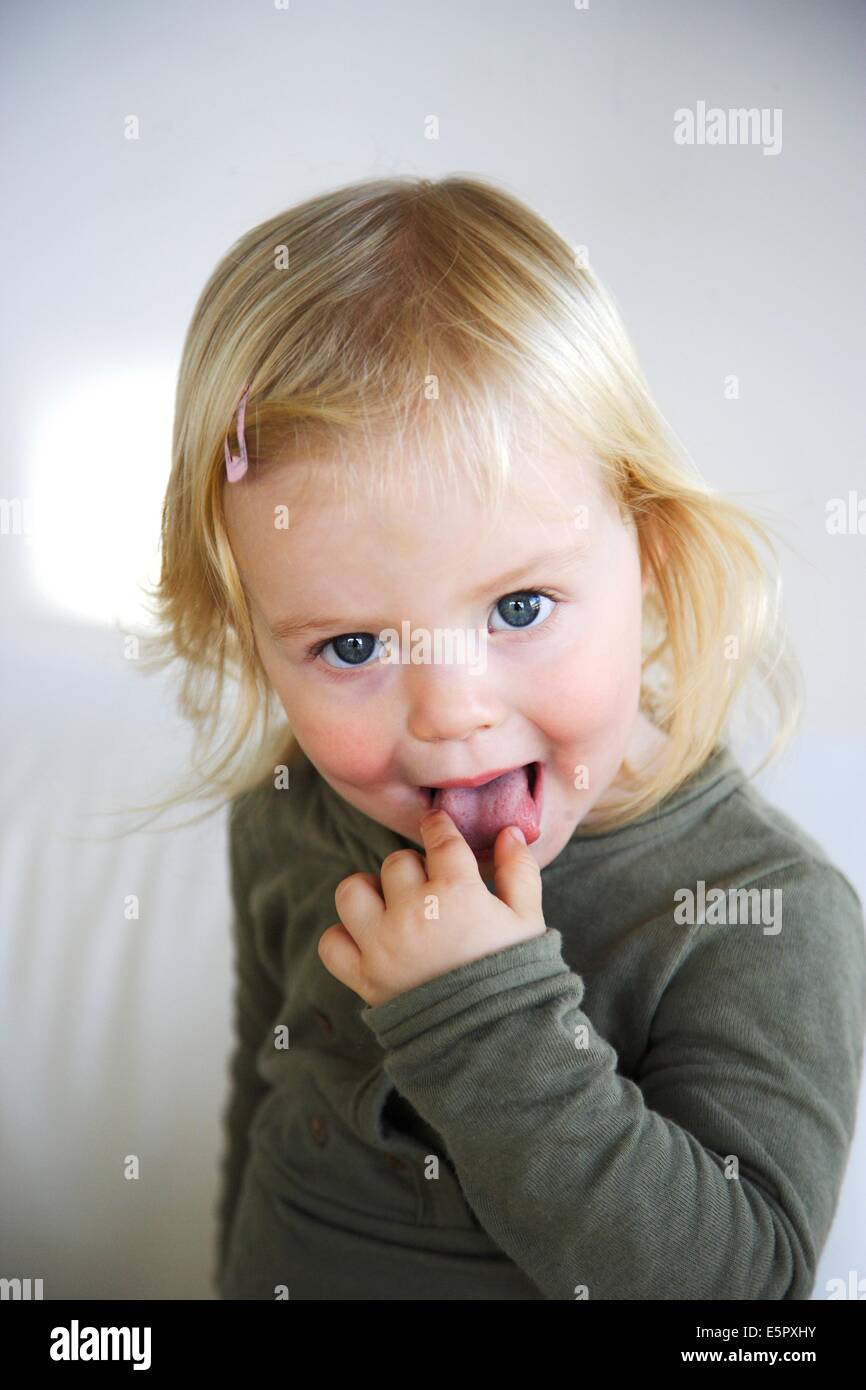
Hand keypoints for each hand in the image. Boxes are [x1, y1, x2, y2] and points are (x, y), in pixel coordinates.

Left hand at [317, 809, 546, 1007]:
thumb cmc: (515, 977)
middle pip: (397, 862)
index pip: (440, 840)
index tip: (437, 826)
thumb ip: (519, 871)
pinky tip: (369, 938)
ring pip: (353, 891)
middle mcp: (414, 913)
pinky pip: (331, 942)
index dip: (438, 827)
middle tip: (431, 889)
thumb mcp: (528, 921)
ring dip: (370, 892)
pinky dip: (344, 937)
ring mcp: (383, 945)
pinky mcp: (363, 977)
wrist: (493, 1042)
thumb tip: (510, 832)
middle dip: (414, 869)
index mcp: (458, 894)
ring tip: (391, 905)